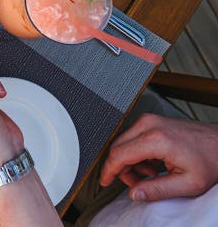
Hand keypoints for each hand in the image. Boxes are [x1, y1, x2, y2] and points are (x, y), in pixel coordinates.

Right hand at [100, 114, 217, 201]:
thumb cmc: (211, 159)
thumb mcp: (188, 183)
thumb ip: (158, 190)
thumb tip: (135, 193)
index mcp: (155, 139)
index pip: (118, 154)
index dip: (108, 171)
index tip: (105, 181)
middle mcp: (148, 125)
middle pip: (117, 147)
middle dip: (121, 169)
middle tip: (136, 183)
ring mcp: (149, 121)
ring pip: (123, 142)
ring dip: (130, 162)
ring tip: (150, 174)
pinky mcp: (151, 121)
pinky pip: (132, 137)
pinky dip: (136, 154)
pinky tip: (153, 164)